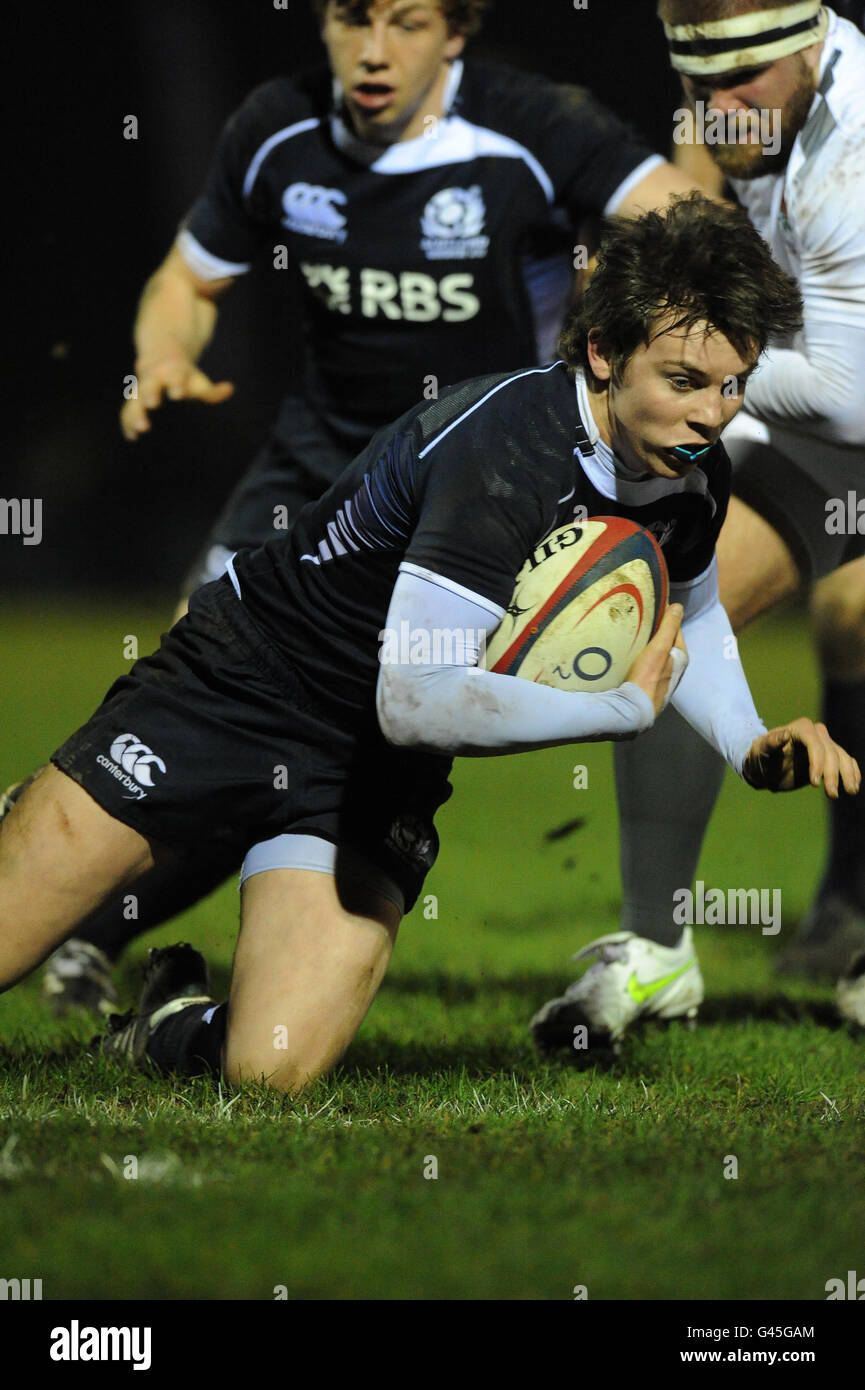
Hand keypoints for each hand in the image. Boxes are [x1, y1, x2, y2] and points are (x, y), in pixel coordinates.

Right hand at [120, 354, 233, 438]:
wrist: (161, 363)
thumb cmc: (185, 379)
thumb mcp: (198, 382)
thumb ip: (212, 391)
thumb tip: (229, 389)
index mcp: (172, 372)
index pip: (174, 377)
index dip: (176, 384)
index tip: (178, 394)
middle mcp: (154, 379)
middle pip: (149, 386)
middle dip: (150, 394)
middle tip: (152, 405)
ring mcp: (140, 390)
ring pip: (134, 399)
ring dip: (135, 412)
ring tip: (141, 428)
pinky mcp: (132, 401)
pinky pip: (126, 411)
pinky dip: (127, 423)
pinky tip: (131, 437)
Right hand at [625, 604, 687, 716]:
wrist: (635, 709)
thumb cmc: (648, 677)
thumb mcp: (659, 647)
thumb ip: (669, 627)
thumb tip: (678, 606)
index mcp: (681, 657)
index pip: (675, 629)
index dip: (664, 617)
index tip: (651, 609)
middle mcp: (674, 668)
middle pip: (664, 642)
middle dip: (654, 631)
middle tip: (638, 621)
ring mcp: (662, 678)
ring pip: (654, 654)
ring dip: (645, 645)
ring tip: (631, 637)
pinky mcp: (649, 685)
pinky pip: (646, 665)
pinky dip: (640, 658)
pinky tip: (629, 657)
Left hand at [743, 718, 861, 796]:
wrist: (766, 767)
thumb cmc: (760, 757)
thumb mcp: (760, 751)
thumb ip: (770, 743)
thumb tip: (783, 735)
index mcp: (800, 728)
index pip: (814, 742)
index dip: (817, 762)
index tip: (815, 783)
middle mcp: (816, 733)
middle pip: (830, 752)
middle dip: (832, 774)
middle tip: (831, 795)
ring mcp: (825, 745)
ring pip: (842, 757)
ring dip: (847, 775)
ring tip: (850, 792)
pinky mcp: (830, 757)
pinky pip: (847, 761)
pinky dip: (853, 772)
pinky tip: (854, 785)